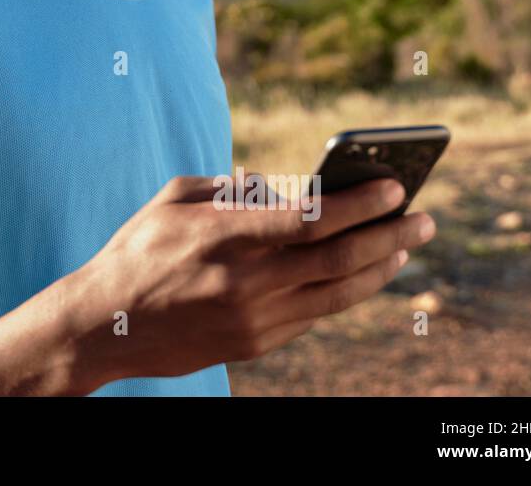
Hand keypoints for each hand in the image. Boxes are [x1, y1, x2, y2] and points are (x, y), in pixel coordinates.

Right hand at [69, 172, 435, 384]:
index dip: (361, 203)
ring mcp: (254, 318)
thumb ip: (234, 187)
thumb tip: (292, 186)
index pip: (313, 219)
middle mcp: (247, 279)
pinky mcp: (256, 344)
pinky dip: (347, 291)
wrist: (106, 323)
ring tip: (405, 247)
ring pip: (339, 293)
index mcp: (225, 234)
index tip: (395, 185)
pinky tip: (363, 274)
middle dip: (392, 234)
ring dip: (381, 267)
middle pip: (340, 258)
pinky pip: (315, 315)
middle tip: (424, 217)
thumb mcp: (174, 198)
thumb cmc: (138, 248)